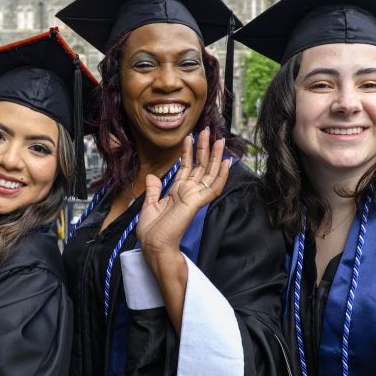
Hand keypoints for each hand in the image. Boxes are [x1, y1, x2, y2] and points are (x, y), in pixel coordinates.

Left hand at [135, 128, 229, 257]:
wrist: (154, 245)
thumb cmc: (152, 231)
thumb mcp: (149, 205)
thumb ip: (153, 190)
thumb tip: (152, 176)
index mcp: (177, 192)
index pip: (186, 168)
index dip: (189, 152)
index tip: (190, 137)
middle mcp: (188, 192)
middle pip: (200, 166)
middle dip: (203, 148)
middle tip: (207, 131)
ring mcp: (194, 197)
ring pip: (209, 173)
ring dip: (214, 156)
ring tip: (219, 140)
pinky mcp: (197, 203)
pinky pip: (213, 187)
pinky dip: (221, 175)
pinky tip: (226, 162)